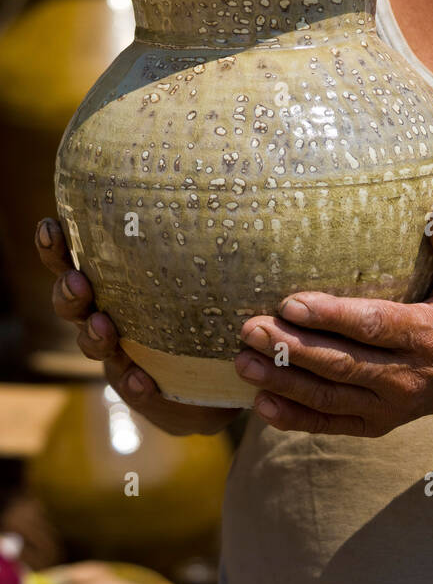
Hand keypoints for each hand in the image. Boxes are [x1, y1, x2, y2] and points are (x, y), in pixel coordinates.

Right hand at [35, 217, 237, 435]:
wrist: (214, 382)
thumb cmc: (201, 313)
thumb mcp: (200, 275)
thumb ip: (203, 244)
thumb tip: (231, 194)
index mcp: (115, 285)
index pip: (76, 262)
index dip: (57, 248)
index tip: (50, 226)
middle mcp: (108, 318)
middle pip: (71, 303)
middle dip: (68, 291)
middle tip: (78, 282)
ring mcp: (121, 356)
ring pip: (92, 344)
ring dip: (94, 335)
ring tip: (103, 326)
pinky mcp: (142, 389)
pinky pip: (133, 388)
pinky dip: (134, 383)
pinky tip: (141, 377)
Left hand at [234, 202, 432, 436]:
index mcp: (432, 336)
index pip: (374, 326)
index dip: (331, 316)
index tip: (291, 302)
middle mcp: (409, 378)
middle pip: (342, 364)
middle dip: (292, 348)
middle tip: (250, 329)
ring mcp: (391, 407)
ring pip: (329, 396)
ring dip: (283, 381)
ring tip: (244, 361)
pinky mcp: (376, 423)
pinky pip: (331, 423)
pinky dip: (295, 418)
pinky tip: (261, 403)